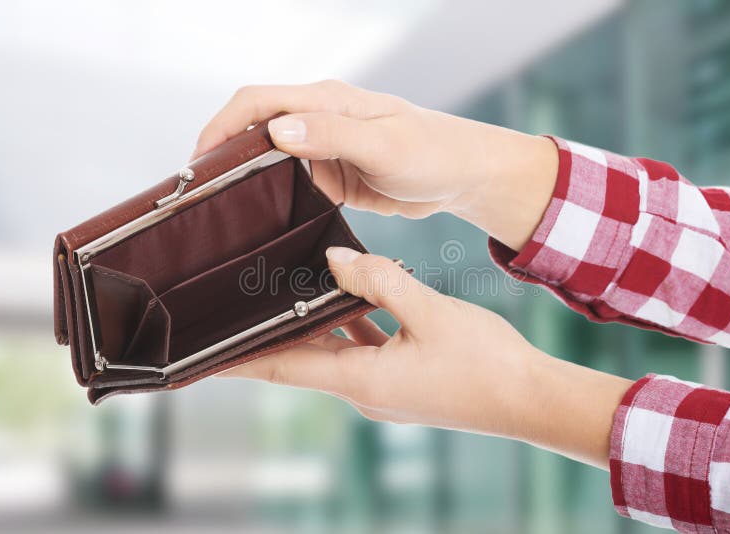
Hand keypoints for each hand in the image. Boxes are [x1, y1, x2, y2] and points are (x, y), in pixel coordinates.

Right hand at [193, 80, 557, 250]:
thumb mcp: (384, 143)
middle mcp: (318, 120)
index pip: (256, 102)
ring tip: (222, 212)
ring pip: (268, 160)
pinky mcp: (331, 175)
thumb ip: (332, 134)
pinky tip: (263, 221)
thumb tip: (276, 129)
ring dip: (245, 181)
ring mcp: (324, 148)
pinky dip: (273, 199)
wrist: (462, 176)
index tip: (198, 163)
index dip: (221, 127)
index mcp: (327, 101)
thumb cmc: (432, 150)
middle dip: (223, 156)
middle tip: (200, 195)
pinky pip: (291, 184)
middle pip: (254, 130)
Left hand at [219, 247, 632, 469]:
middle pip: (302, 361)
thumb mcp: (430, 312)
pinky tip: (353, 300)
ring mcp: (384, 389)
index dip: (238, 360)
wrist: (530, 398)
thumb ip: (380, 281)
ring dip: (313, 328)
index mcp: (363, 380)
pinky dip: (352, 328)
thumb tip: (335, 259)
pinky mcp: (403, 382)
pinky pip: (365, 351)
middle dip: (270, 337)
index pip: (283, 369)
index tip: (199, 356)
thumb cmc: (486, 363)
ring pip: (334, 353)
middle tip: (237, 310)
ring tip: (286, 296)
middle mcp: (364, 391)